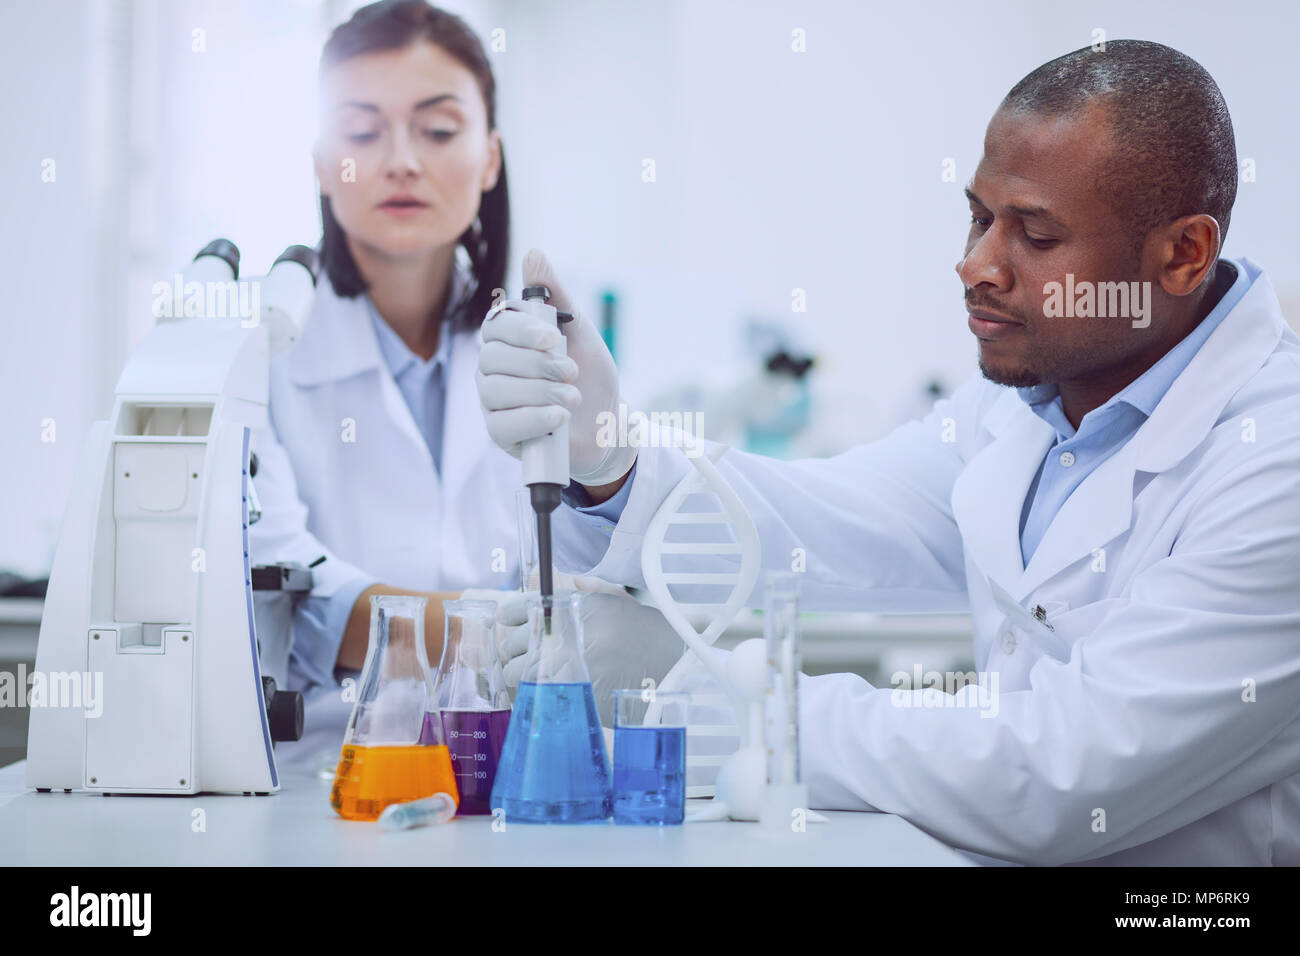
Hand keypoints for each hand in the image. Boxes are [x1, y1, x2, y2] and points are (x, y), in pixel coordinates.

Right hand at [476, 249, 636, 485]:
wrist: (606, 423)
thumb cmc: (588, 375)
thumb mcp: (580, 331)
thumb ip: (555, 295)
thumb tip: (533, 254)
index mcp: (508, 340)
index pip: (496, 325)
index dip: (523, 330)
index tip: (556, 338)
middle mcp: (493, 368)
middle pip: (493, 358)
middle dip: (538, 365)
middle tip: (572, 372)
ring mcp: (492, 402)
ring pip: (496, 390)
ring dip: (541, 392)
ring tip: (572, 397)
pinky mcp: (500, 433)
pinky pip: (501, 425)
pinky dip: (534, 419)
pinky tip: (559, 418)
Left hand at [494, 578, 685, 726]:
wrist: (672, 663)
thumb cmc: (644, 631)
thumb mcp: (613, 599)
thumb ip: (583, 589)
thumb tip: (554, 577)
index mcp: (567, 606)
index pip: (517, 608)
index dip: (511, 616)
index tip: (511, 621)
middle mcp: (560, 634)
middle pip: (512, 646)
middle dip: (517, 651)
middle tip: (529, 654)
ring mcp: (562, 666)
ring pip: (519, 675)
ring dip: (526, 676)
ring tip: (541, 675)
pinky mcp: (568, 695)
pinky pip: (538, 697)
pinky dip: (543, 696)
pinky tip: (555, 692)